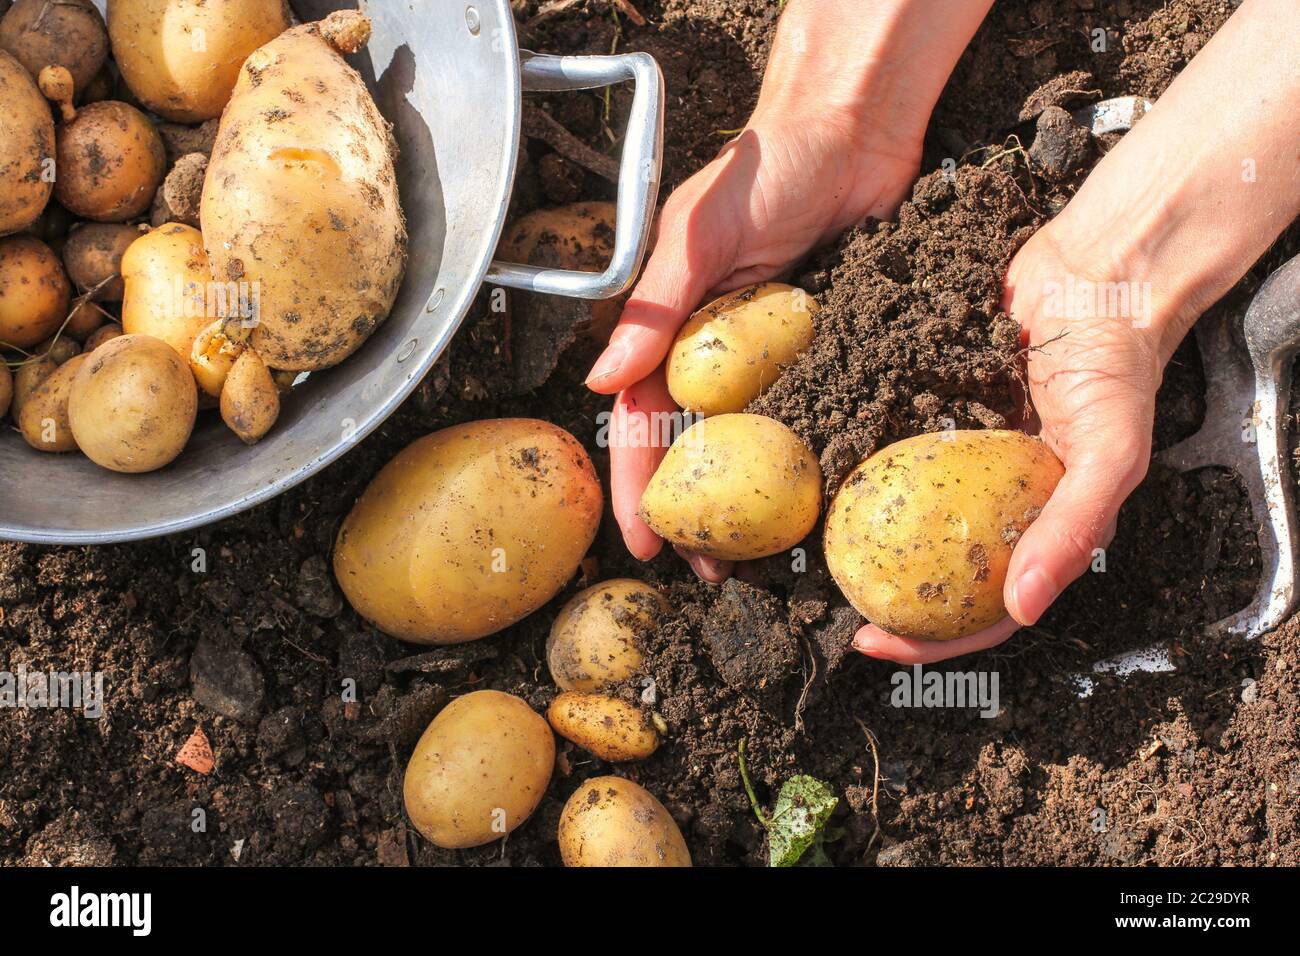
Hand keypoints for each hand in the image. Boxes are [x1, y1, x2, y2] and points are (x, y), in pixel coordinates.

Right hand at [593, 117, 919, 567]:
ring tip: (763, 563)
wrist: (854, 132)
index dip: (638, 481)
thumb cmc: (767, 166)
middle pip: (700, 448)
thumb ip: (655, 302)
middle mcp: (720, 352)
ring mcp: (776, 357)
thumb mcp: (700, 230)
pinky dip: (814, 461)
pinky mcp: (830, 352)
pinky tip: (823, 505)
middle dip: (698, 514)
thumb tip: (601, 380)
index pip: (643, 418)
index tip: (643, 542)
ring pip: (758, 446)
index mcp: (674, 328)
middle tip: (710, 575)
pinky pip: (818, 414)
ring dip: (755, 506)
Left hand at [853, 233, 1160, 662]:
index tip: (869, 643)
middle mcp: (988, 502)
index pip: (980, 608)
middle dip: (877, 593)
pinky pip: (885, 442)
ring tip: (802, 542)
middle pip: (928, 568)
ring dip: (856, 530)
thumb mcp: (1111, 452)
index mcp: (1033, 527)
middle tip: (821, 598)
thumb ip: (1075, 528)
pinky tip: (814, 462)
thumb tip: (1024, 608)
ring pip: (899, 509)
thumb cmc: (1117, 365)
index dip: (929, 639)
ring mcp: (956, 458)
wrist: (1096, 272)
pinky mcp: (930, 407)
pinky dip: (853, 455)